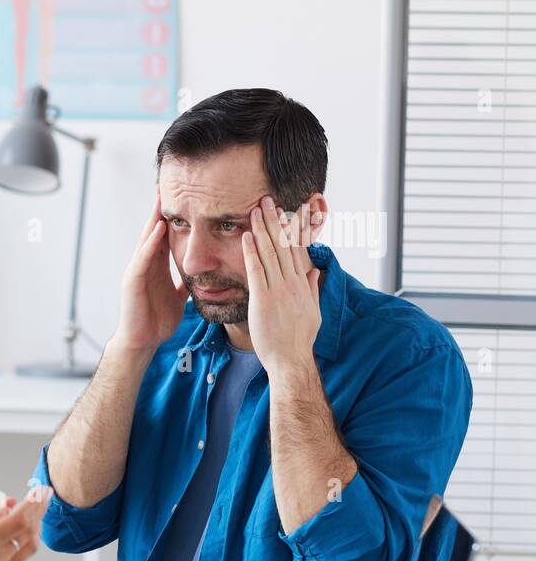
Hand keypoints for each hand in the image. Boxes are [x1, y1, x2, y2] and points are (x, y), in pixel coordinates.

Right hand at [0, 483, 50, 560]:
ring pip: (28, 549)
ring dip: (33, 530)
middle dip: (38, 512)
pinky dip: (24, 546)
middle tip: (42, 497)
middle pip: (30, 532)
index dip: (35, 502)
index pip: (21, 519)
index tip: (43, 489)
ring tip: (32, 515)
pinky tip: (15, 540)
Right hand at [113, 189, 188, 351]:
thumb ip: (184, 283)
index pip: (164, 236)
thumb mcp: (177, 297)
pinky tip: (159, 228)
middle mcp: (144, 265)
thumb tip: (199, 274)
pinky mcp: (132, 281)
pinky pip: (143, 257)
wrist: (142, 342)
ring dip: (154, 218)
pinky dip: (151, 242)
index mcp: (155, 267)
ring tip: (162, 197)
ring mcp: (136, 271)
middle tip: (166, 185)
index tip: (180, 197)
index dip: (171, 217)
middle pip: (152, 231)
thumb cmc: (156, 321)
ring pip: (146, 239)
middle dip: (159, 209)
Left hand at [244, 196, 321, 377]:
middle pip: (284, 245)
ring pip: (271, 253)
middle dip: (275, 221)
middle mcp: (292, 283)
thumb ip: (312, 289)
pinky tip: (246, 236)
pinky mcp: (264, 299)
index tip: (288, 211)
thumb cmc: (298, 340)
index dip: (291, 229)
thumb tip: (315, 271)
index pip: (296, 250)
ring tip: (256, 210)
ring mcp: (278, 290)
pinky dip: (252, 252)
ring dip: (262, 230)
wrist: (290, 360)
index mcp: (302, 285)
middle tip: (267, 200)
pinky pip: (257, 271)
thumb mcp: (312, 312)